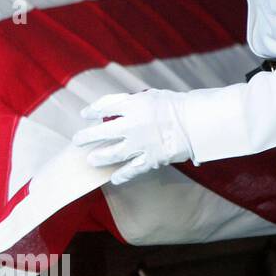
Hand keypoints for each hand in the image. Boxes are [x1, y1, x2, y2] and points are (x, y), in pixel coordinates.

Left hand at [72, 89, 192, 184]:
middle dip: (86, 137)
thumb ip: (127, 102)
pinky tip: (113, 179)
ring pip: (113, 154)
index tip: (84, 115)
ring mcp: (141, 144)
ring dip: (99, 158)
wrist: (198, 121)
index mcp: (133, 106)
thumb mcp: (148, 96)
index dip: (92, 111)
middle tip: (77, 140)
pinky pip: (132, 170)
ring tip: (90, 160)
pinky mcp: (151, 159)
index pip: (104, 108)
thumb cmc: (175, 105)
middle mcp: (133, 125)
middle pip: (101, 132)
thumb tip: (105, 108)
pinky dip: (121, 176)